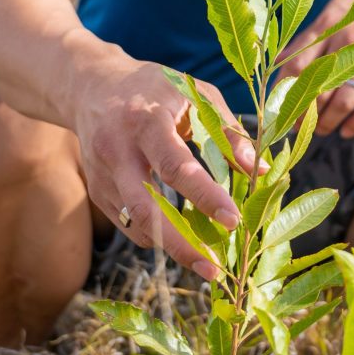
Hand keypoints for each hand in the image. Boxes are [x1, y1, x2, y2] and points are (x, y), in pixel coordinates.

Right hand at [69, 56, 261, 280]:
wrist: (92, 85)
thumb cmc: (155, 88)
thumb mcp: (195, 94)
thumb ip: (227, 131)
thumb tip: (261, 170)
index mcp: (147, 121)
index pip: (175, 165)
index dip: (205, 196)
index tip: (233, 221)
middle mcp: (118, 149)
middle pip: (145, 207)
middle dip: (180, 244)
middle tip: (214, 268)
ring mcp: (102, 173)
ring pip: (134, 222)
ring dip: (170, 246)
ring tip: (205, 261)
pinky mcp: (96, 190)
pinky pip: (127, 223)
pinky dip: (155, 235)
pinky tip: (179, 237)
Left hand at [276, 0, 353, 138]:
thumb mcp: (337, 10)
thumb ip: (310, 37)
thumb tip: (277, 61)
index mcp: (328, 25)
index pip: (295, 65)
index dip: (283, 93)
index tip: (279, 109)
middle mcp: (346, 40)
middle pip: (316, 88)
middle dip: (303, 114)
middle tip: (299, 127)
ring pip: (342, 101)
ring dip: (328, 123)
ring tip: (322, 130)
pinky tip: (347, 132)